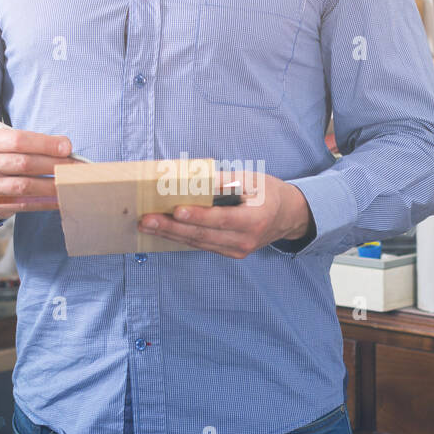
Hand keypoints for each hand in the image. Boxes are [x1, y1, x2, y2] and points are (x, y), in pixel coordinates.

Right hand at [0, 128, 77, 218]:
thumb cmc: (4, 159)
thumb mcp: (10, 145)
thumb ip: (36, 144)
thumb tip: (66, 148)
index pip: (19, 140)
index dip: (45, 144)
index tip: (67, 148)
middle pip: (25, 163)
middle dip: (54, 165)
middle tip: (75, 167)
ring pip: (26, 186)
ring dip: (52, 185)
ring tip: (70, 183)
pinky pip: (26, 204)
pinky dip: (46, 202)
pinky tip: (60, 198)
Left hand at [138, 171, 312, 258]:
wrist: (287, 216)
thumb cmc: (268, 193)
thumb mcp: (253, 180)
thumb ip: (226, 181)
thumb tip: (198, 179)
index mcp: (254, 220)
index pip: (221, 219)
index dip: (198, 216)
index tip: (176, 211)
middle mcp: (245, 240)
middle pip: (203, 235)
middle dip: (172, 228)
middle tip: (147, 220)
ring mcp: (237, 250)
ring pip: (198, 243)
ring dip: (170, 234)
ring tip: (147, 225)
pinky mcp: (229, 253)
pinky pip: (202, 245)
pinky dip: (181, 238)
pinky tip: (163, 231)